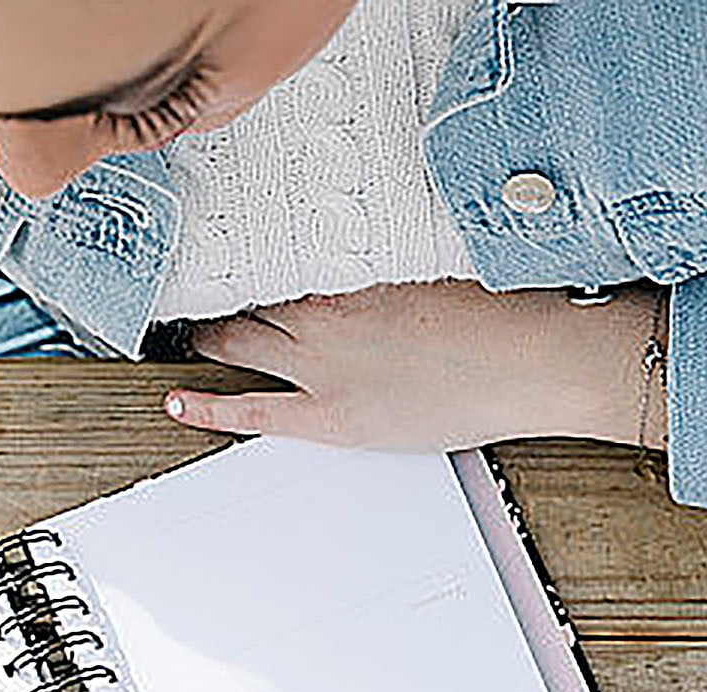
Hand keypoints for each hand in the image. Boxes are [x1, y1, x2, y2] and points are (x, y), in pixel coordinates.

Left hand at [163, 280, 666, 452]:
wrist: (528, 360)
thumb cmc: (502, 316)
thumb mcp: (443, 271)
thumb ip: (399, 274)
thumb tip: (386, 277)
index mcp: (353, 270)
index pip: (283, 263)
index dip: (258, 264)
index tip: (242, 260)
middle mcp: (327, 312)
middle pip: (253, 302)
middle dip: (223, 298)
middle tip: (197, 297)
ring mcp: (323, 365)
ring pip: (242, 345)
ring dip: (210, 342)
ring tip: (186, 340)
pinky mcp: (332, 416)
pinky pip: (253, 411)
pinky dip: (210, 407)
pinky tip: (178, 403)